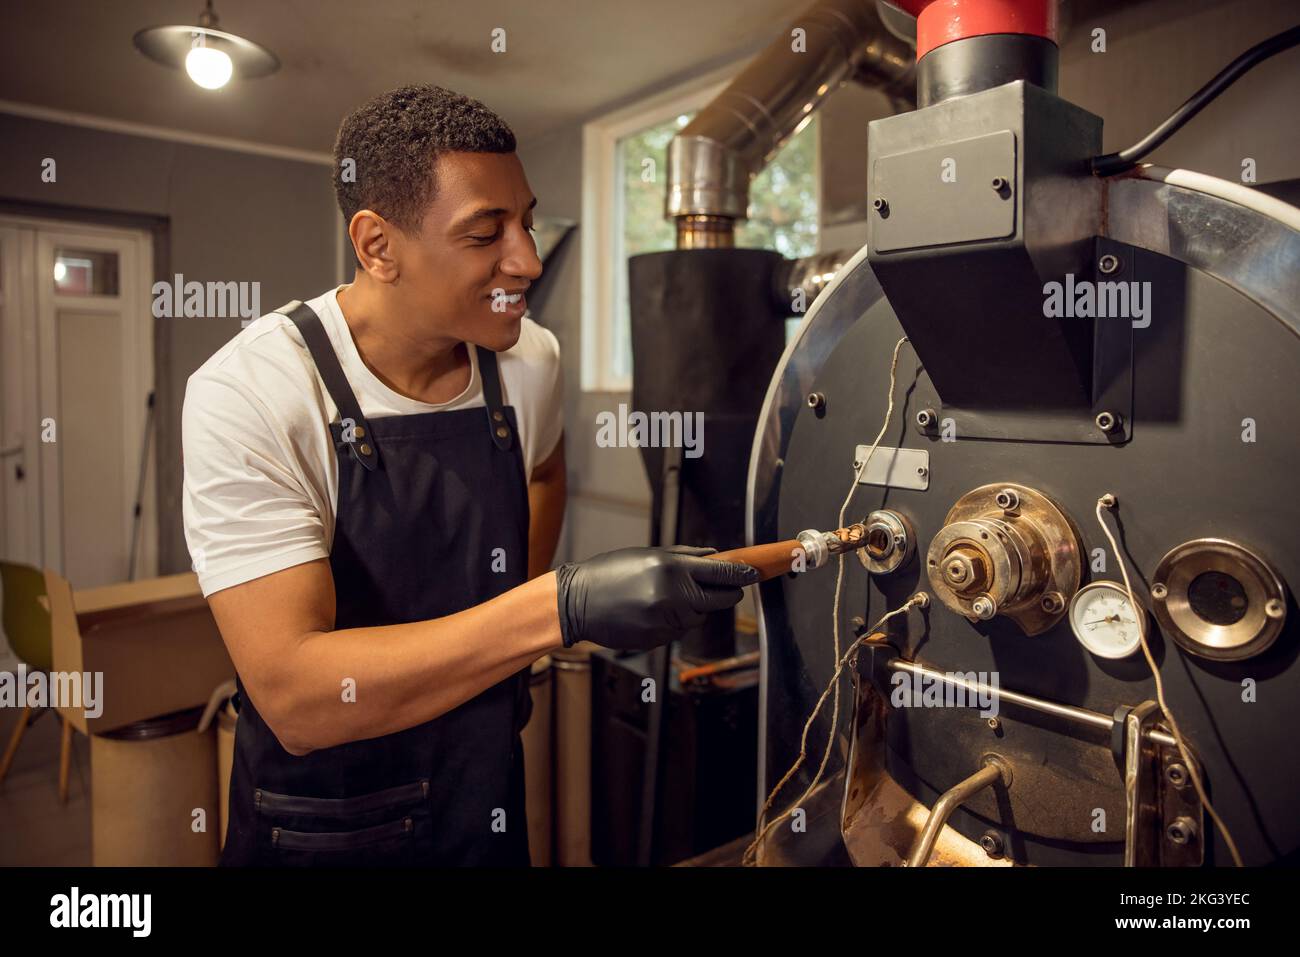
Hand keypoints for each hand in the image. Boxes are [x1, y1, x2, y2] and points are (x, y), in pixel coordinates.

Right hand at [554, 545, 758, 650]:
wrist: (578, 602)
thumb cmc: (611, 572)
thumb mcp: (648, 554)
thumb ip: (686, 556)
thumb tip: (716, 556)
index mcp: (672, 569)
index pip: (722, 573)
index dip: (743, 574)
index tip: (755, 573)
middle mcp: (673, 596)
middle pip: (721, 600)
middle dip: (725, 593)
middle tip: (721, 586)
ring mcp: (666, 621)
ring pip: (699, 617)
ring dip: (694, 608)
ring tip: (665, 596)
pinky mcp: (658, 639)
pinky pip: (680, 630)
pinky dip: (675, 621)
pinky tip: (652, 611)